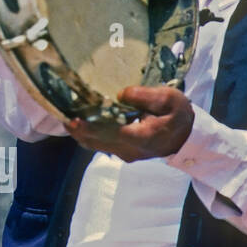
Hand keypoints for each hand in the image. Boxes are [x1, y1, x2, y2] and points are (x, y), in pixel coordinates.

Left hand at [63, 86, 194, 160]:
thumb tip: (121, 94)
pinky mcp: (121, 151)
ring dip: (78, 131)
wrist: (187, 138)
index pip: (111, 133)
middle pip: (96, 141)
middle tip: (59, 113)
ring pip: (94, 144)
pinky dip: (86, 133)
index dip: (90, 127)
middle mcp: (130, 149)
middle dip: (77, 128)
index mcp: (143, 137)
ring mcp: (124, 153)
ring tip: (63, 114)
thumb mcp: (171, 99)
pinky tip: (77, 119)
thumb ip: (146, 96)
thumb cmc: (178, 116)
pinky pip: (98, 143)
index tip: (73, 120)